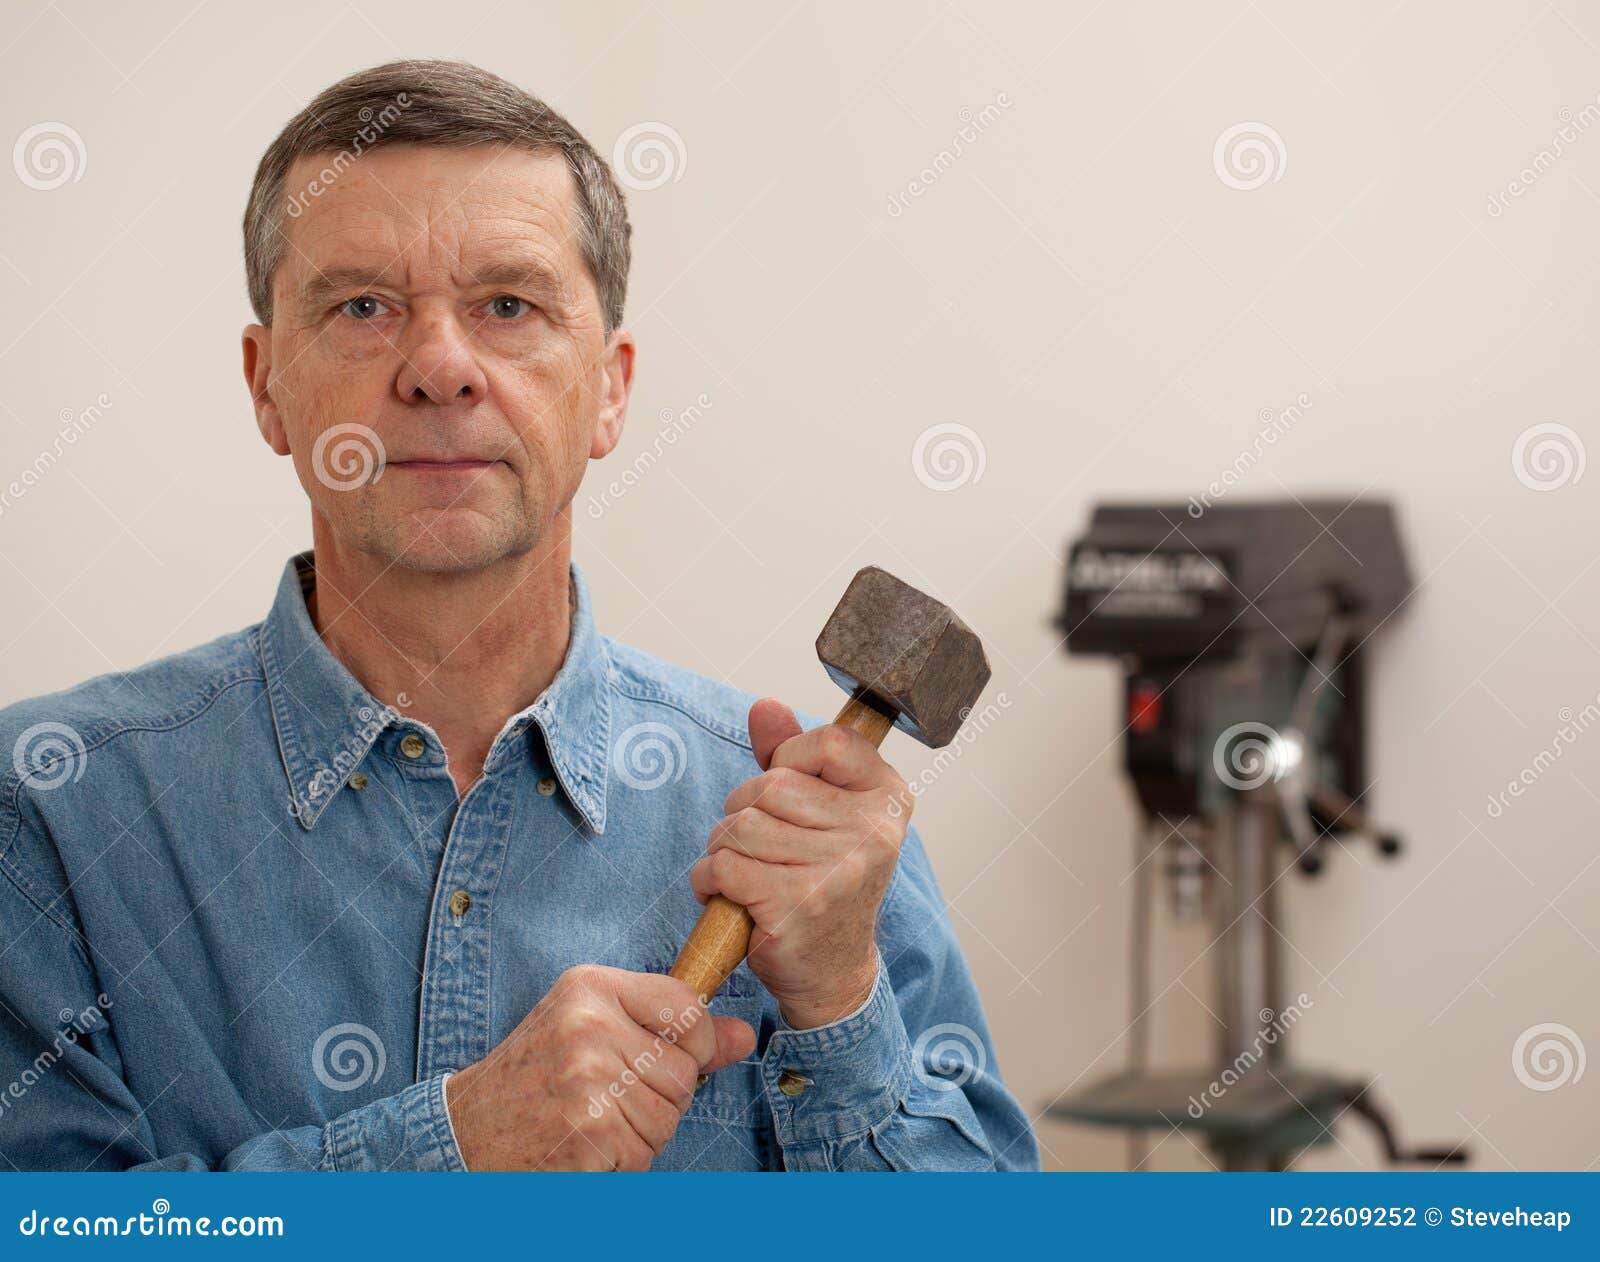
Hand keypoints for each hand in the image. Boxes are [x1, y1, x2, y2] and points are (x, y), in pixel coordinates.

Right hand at [444, 965, 754, 1169]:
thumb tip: (743, 1036)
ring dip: (642, 1132)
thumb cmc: (535, 1076)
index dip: (695, 1042)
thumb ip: (669, 1028)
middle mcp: (589, 1026)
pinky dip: (624, 1161)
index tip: (670, 1054)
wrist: (466, 1133)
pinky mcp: (590, 1134)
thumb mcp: (591, 1027)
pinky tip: (586, 1145)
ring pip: (670, 1116)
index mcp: (591, 988)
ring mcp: (589, 1081)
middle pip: (683, 1070)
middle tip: (607, 1095)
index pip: (689, 1008)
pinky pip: (645, 1152)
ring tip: (594, 1119)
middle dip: (660, 1095)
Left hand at [688, 698, 912, 1028]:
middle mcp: (873, 832)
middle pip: (771, 785)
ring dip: (723, 850)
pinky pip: (725, 866)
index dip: (788, 759)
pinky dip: (709, 881)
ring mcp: (839, 870)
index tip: (786, 792)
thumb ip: (794, 756)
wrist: (831, 971)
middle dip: (743, 812)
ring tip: (743, 874)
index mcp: (887, 798)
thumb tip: (764, 706)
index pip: (827, 741)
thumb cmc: (821, 881)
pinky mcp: (799, 906)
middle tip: (757, 848)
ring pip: (741, 826)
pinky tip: (727, 897)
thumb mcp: (819, 812)